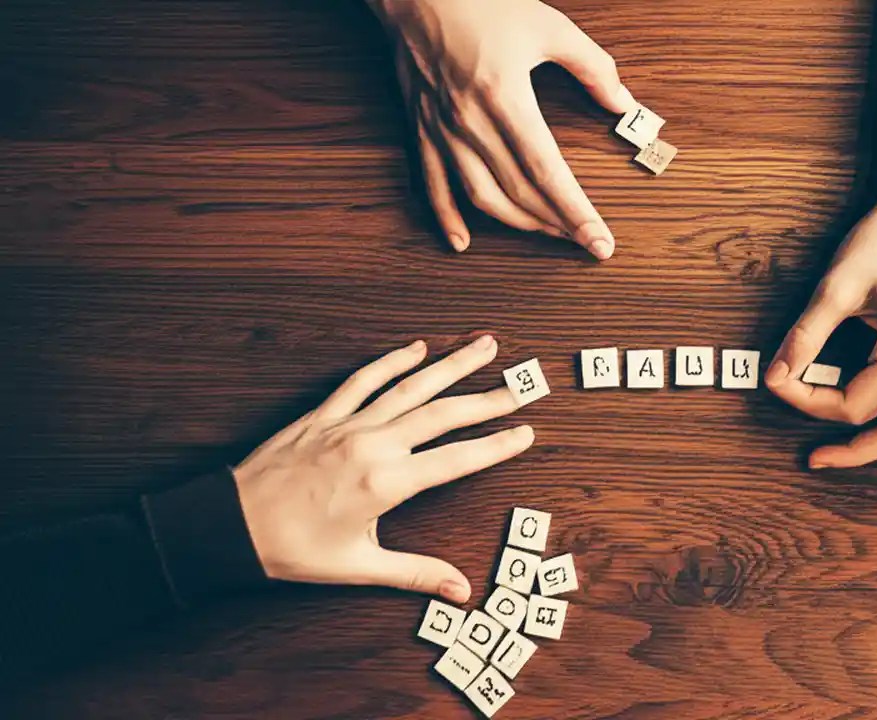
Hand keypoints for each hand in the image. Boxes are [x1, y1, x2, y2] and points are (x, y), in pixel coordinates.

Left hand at [233, 335, 533, 602]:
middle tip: (523, 387)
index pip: (457, 459)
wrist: (230, 525)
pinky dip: (391, 361)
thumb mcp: (359, 567)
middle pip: (443, 414)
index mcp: (387, 483)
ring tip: (485, 345)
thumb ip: (415, 573)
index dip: (496, 446)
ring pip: (410, 387)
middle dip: (488, 399)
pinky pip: (364, 379)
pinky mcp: (324, 414)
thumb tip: (460, 591)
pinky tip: (416, 347)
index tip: (526, 432)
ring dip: (451, 365)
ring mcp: (348, 424)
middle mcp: (373, 444)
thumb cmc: (293, 549)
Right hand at [373, 0, 634, 259]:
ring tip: (548, 234)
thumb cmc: (481, 3)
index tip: (598, 241)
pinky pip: (432, 183)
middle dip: (557, 224)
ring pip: (482, 196)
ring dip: (518, 224)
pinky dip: (446, 217)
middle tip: (586, 241)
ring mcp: (442, 130)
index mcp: (504, 97)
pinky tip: (462, 242)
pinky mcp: (421, 129)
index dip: (576, 212)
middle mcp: (471, 121)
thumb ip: (592, 66)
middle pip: (519, 191)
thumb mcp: (549, 26)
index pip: (548, 172)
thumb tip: (622, 103)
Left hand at [766, 150, 876, 468]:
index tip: (773, 378)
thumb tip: (775, 374)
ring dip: (869, 437)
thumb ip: (806, 334)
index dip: (806, 400)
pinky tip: (845, 401)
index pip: (851, 405)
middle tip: (812, 460)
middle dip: (852, 450)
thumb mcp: (838, 285)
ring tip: (831, 447)